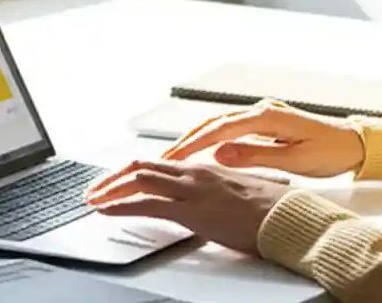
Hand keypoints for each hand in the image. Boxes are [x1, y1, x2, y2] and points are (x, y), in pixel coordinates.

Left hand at [84, 159, 291, 253]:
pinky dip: (120, 205)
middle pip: (141, 165)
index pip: (158, 164)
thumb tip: (206, 199)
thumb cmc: (272, 209)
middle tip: (94, 188)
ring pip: (137, 179)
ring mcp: (191, 189)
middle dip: (112, 177)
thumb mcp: (238, 193)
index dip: (131, 171)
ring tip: (92, 199)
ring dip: (110, 189)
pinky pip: (146, 204)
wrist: (288, 216)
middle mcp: (194, 172)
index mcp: (205, 167)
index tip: (116, 180)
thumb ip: (217, 192)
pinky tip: (107, 210)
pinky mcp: (190, 210)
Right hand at [162, 99, 365, 177]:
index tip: (173, 157)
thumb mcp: (293, 162)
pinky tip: (202, 151)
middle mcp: (261, 109)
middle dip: (187, 140)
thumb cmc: (330, 153)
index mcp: (267, 116)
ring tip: (175, 156)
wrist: (354, 143)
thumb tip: (219, 154)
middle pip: (214, 123)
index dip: (193, 144)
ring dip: (197, 139)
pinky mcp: (265, 122)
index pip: (220, 129)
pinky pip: (231, 128)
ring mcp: (262, 114)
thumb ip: (254, 157)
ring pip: (220, 124)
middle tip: (163, 159)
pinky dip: (212, 138)